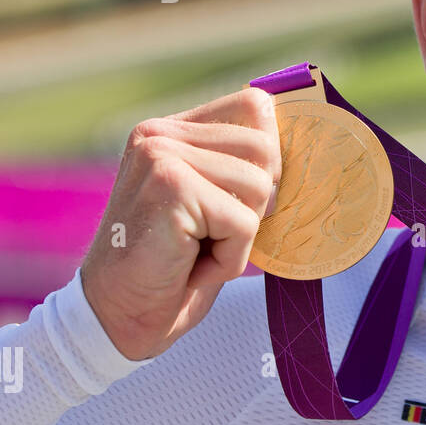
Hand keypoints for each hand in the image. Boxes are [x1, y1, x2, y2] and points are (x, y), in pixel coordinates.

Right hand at [79, 87, 282, 360]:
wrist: (118, 318)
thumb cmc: (174, 266)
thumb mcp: (214, 204)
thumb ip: (243, 169)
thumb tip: (308, 146)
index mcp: (171, 130)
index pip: (254, 106)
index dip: (270, 156)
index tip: (243, 201)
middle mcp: (159, 134)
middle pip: (266, 149)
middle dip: (255, 205)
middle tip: (211, 235)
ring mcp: (161, 156)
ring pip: (260, 187)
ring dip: (241, 236)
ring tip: (198, 251)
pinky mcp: (171, 188)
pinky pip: (244, 223)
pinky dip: (228, 259)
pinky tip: (191, 267)